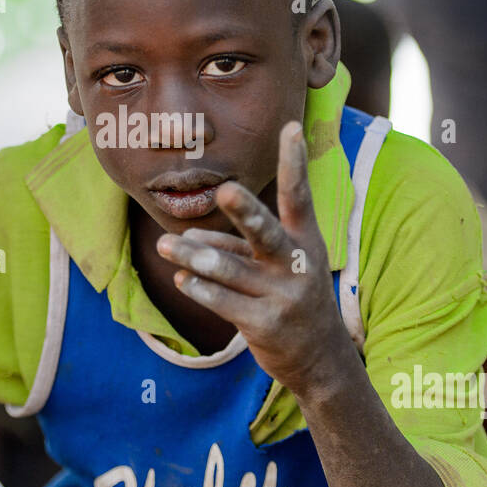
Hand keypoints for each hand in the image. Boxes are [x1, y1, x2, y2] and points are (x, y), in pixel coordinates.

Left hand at [156, 122, 356, 395]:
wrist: (319, 359)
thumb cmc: (290, 297)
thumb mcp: (277, 266)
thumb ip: (238, 246)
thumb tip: (189, 236)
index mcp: (306, 241)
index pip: (300, 195)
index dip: (295, 161)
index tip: (291, 127)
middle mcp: (298, 264)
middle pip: (266, 232)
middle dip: (246, 211)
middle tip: (227, 189)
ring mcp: (283, 296)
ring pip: (229, 268)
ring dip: (194, 256)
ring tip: (167, 246)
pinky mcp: (265, 325)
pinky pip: (222, 300)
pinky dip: (198, 287)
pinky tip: (182, 278)